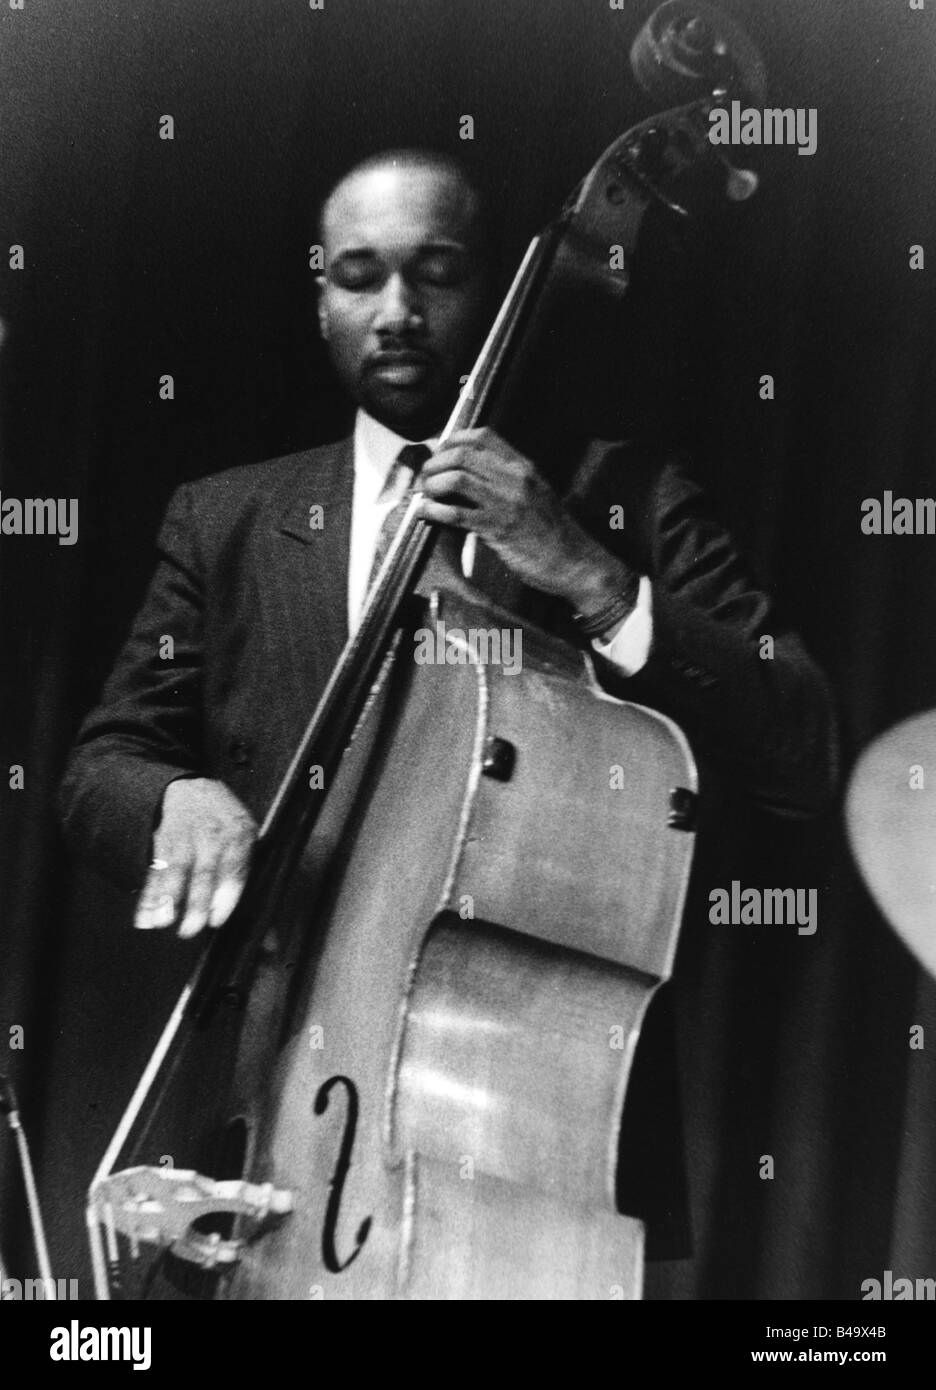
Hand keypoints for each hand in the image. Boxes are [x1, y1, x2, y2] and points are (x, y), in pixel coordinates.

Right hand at [134, 778, 257, 938]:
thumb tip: (272, 942)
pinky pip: (155, 870)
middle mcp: (214, 835)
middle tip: (189, 931)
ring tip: (161, 924)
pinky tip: (144, 917)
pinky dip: (149, 895)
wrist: (192, 788)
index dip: (226, 894)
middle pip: (205, 871)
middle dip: (196, 903)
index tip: (217, 920)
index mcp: (241, 836)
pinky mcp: (163, 840)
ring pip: (176, 869)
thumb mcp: (246, 843)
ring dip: (167, 898)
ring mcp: (186, 835)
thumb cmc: (226, 825)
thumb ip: (255, 892)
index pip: (235, 867)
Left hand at [418, 428, 630, 612]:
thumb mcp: (536, 493)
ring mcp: (507, 503)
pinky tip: (425, 513)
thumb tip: (469, 473)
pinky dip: (433, 511)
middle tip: (426, 476)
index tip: (439, 451)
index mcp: (524, 466)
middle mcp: (515, 478)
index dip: (453, 440)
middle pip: (462, 455)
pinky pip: (456, 513)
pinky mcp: (498, 529)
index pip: (482, 436)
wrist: (575, 561)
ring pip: (456, 478)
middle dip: (435, 463)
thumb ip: (507, 479)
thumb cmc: (553, 532)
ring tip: (426, 493)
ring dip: (432, 484)